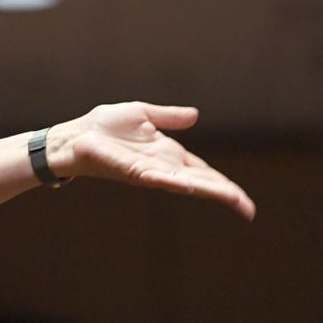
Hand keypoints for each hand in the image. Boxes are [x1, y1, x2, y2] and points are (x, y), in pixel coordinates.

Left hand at [48, 102, 255, 219]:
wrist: (75, 135)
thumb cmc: (103, 127)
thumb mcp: (142, 113)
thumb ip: (168, 117)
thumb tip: (196, 115)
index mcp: (168, 154)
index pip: (203, 172)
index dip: (223, 184)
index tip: (243, 200)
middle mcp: (162, 167)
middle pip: (200, 182)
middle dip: (224, 194)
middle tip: (247, 209)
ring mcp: (148, 171)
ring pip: (184, 184)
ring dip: (207, 191)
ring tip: (232, 200)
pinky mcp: (131, 171)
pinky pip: (155, 177)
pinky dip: (172, 181)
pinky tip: (188, 185)